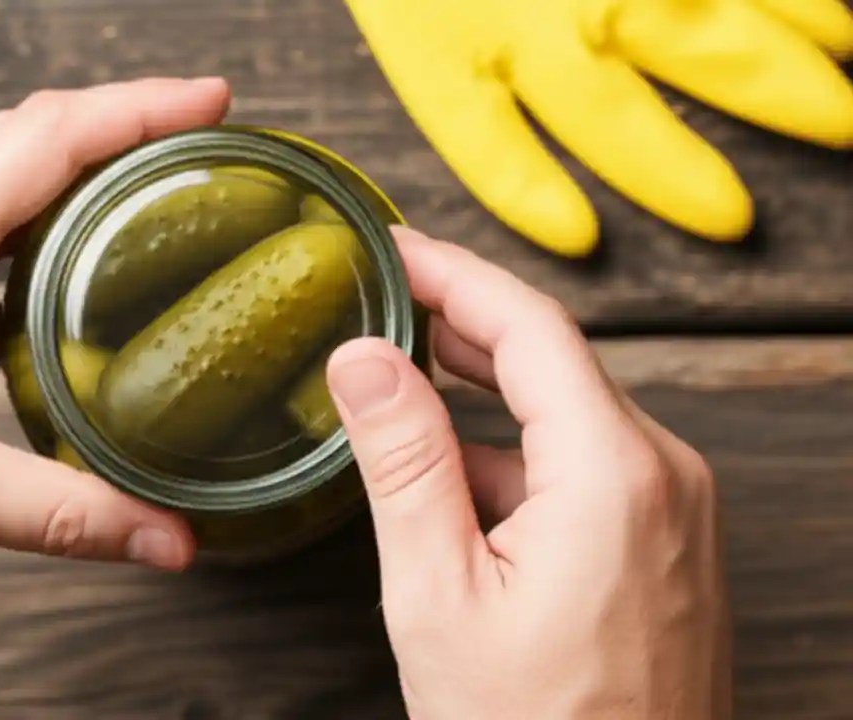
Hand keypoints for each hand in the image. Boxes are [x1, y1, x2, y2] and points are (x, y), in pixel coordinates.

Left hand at [0, 78, 228, 689]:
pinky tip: (35, 297)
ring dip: (53, 182)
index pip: (50, 139)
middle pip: (16, 138)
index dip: (141, 110)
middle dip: (109, 130)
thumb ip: (71, 512)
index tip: (209, 99)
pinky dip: (3, 241)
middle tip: (184, 142)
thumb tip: (166, 538)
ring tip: (125, 206)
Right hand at [326, 229, 728, 718]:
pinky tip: (448, 479)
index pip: (531, 324)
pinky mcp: (663, 544)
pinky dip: (513, 457)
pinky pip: (584, 468)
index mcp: (613, 472)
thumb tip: (362, 359)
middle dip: (460, 323)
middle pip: (553, 358)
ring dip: (481, 394)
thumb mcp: (439, 595)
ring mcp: (673, 511)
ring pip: (564, 415)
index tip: (390, 246)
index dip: (453, 272)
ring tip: (397, 380)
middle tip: (379, 297)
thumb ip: (402, 463)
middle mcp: (664, 475)